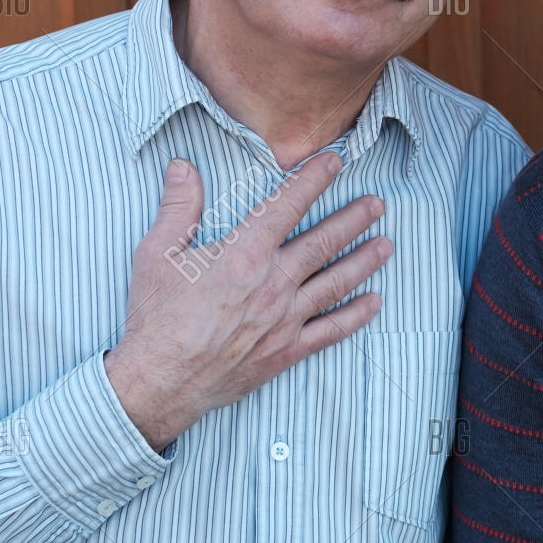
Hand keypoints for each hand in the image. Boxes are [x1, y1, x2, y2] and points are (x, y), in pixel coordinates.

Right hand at [106, 153, 391, 451]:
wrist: (160, 381)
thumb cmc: (157, 317)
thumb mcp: (156, 253)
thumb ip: (178, 207)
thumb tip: (182, 166)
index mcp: (245, 254)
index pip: (287, 206)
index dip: (313, 180)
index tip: (334, 161)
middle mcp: (273, 283)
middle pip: (324, 242)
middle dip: (354, 219)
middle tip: (378, 204)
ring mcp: (285, 318)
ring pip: (336, 282)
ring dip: (364, 261)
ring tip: (386, 245)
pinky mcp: (287, 350)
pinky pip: (331, 330)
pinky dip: (356, 315)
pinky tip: (374, 302)